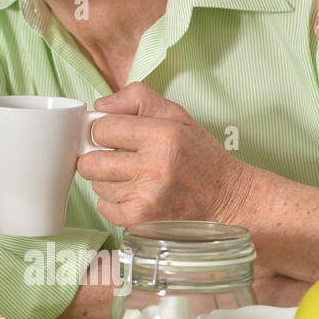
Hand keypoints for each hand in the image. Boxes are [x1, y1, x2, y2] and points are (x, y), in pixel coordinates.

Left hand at [75, 82, 255, 229]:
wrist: (229, 199)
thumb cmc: (200, 156)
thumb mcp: (177, 115)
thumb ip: (137, 99)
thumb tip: (100, 107)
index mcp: (163, 135)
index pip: (102, 129)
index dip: (102, 131)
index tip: (111, 135)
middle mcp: (154, 167)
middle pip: (90, 161)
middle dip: (97, 157)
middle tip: (115, 157)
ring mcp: (146, 197)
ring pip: (96, 184)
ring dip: (107, 180)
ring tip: (132, 176)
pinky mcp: (141, 220)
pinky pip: (103, 207)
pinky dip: (113, 201)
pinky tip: (134, 194)